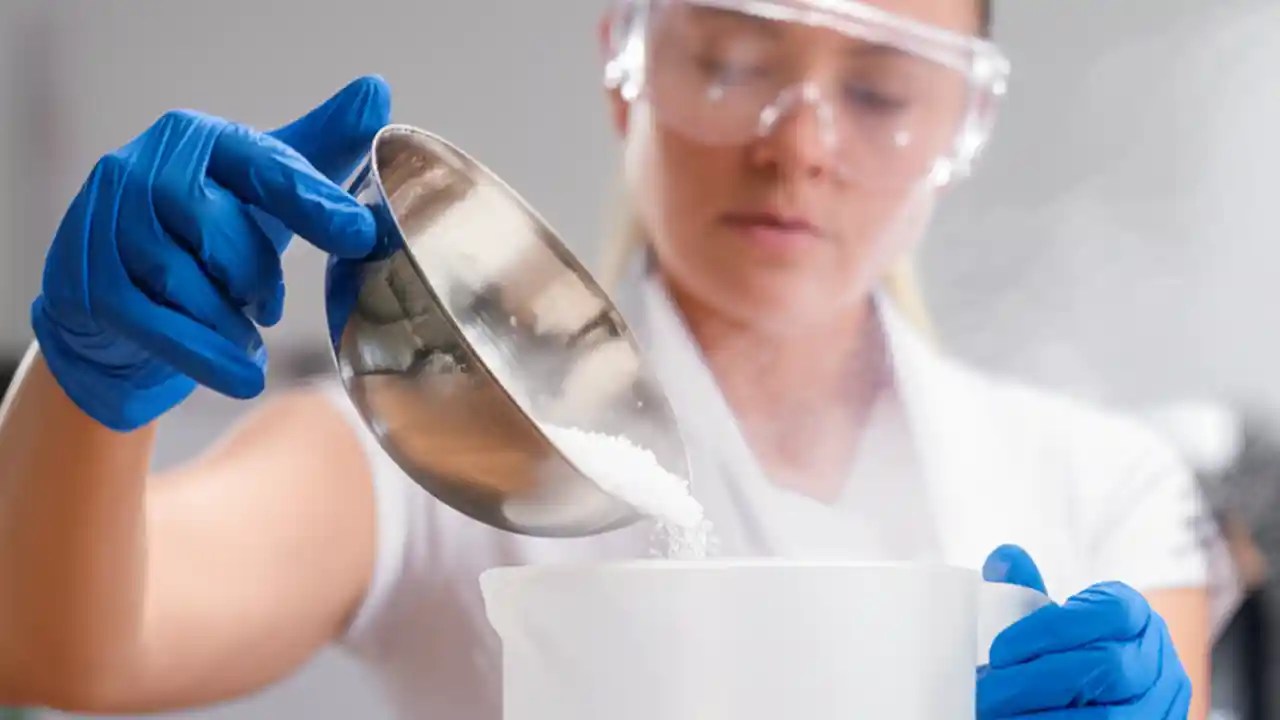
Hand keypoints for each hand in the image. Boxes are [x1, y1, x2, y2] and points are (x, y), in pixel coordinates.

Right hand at [31, 75, 390, 430]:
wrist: (118, 306)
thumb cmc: (204, 237)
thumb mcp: (263, 192)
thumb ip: (319, 147)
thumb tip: (376, 91)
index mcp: (193, 138)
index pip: (262, 165)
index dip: (314, 201)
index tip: (362, 234)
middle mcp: (137, 170)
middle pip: (213, 222)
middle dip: (253, 271)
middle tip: (270, 304)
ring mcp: (102, 227)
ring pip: (183, 278)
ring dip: (230, 318)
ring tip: (250, 335)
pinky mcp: (86, 286)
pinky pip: (157, 326)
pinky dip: (209, 357)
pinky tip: (243, 374)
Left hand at [978, 545, 1191, 717]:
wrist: (1096, 704)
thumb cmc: (1068, 661)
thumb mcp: (1054, 627)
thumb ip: (1028, 594)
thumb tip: (1003, 557)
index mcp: (1139, 619)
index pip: (1111, 611)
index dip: (1052, 630)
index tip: (999, 651)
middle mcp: (1162, 663)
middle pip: (1108, 666)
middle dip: (1038, 680)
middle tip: (988, 691)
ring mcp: (1162, 707)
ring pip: (1108, 715)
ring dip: (1043, 716)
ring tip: (996, 714)